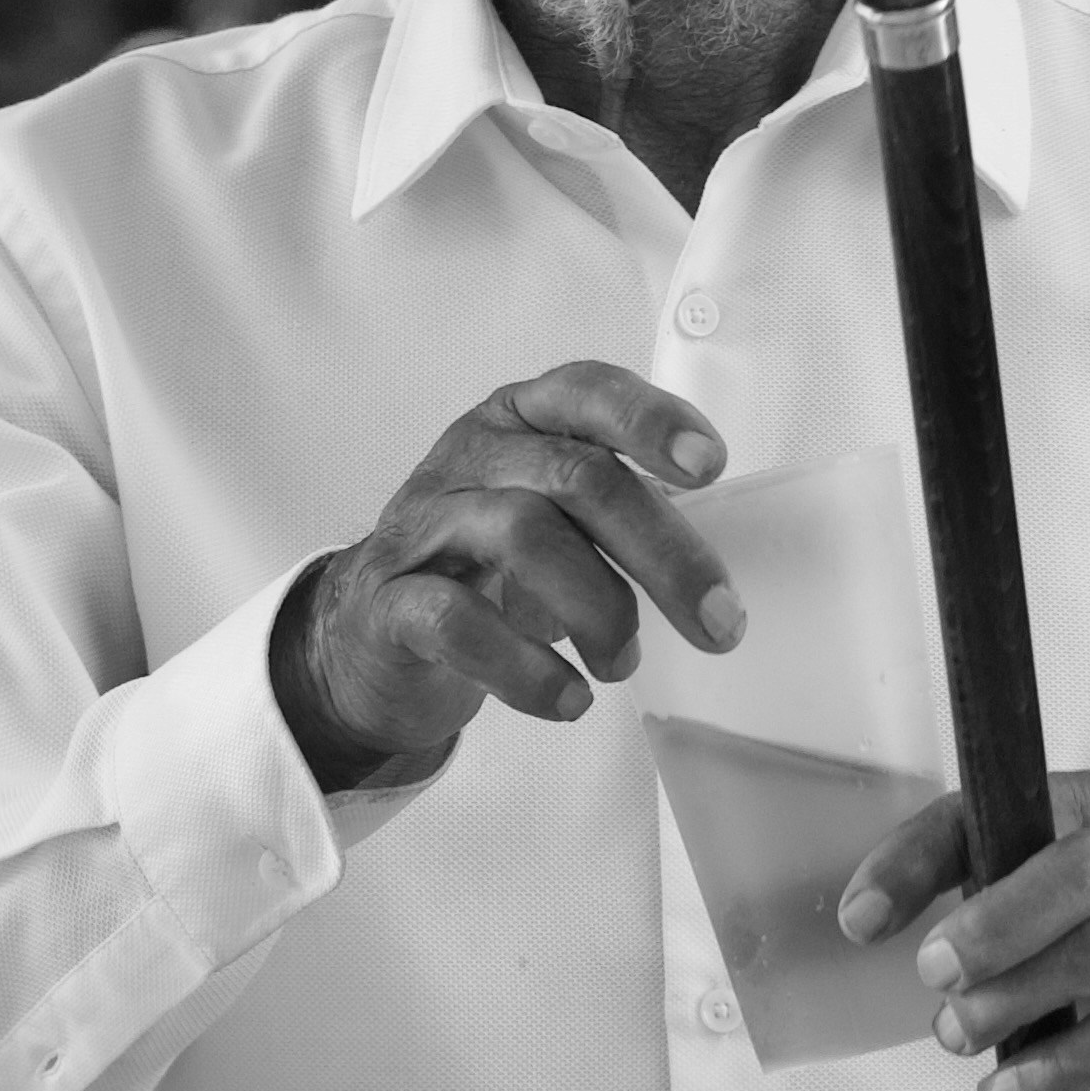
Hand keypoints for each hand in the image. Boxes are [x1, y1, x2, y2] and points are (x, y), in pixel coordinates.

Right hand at [276, 368, 742, 791]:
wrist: (372, 630)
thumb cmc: (488, 565)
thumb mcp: (556, 517)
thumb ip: (624, 513)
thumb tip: (716, 570)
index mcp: (522, 420)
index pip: (587, 392)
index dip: (651, 420)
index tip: (712, 467)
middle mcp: (472, 455)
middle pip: (577, 476)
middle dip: (662, 552)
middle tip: (717, 623)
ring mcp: (425, 522)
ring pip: (523, 535)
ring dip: (599, 610)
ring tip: (625, 665)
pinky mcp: (389, 597)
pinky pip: (458, 621)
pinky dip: (526, 669)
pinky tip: (568, 698)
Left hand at [841, 771, 1089, 1090]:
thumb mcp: (1028, 895)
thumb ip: (958, 887)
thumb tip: (863, 916)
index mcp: (1087, 806)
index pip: (999, 811)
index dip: (923, 858)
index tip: (862, 920)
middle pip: (1079, 869)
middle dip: (998, 922)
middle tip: (932, 973)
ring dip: (1019, 997)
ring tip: (956, 1036)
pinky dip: (1065, 1064)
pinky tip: (1006, 1090)